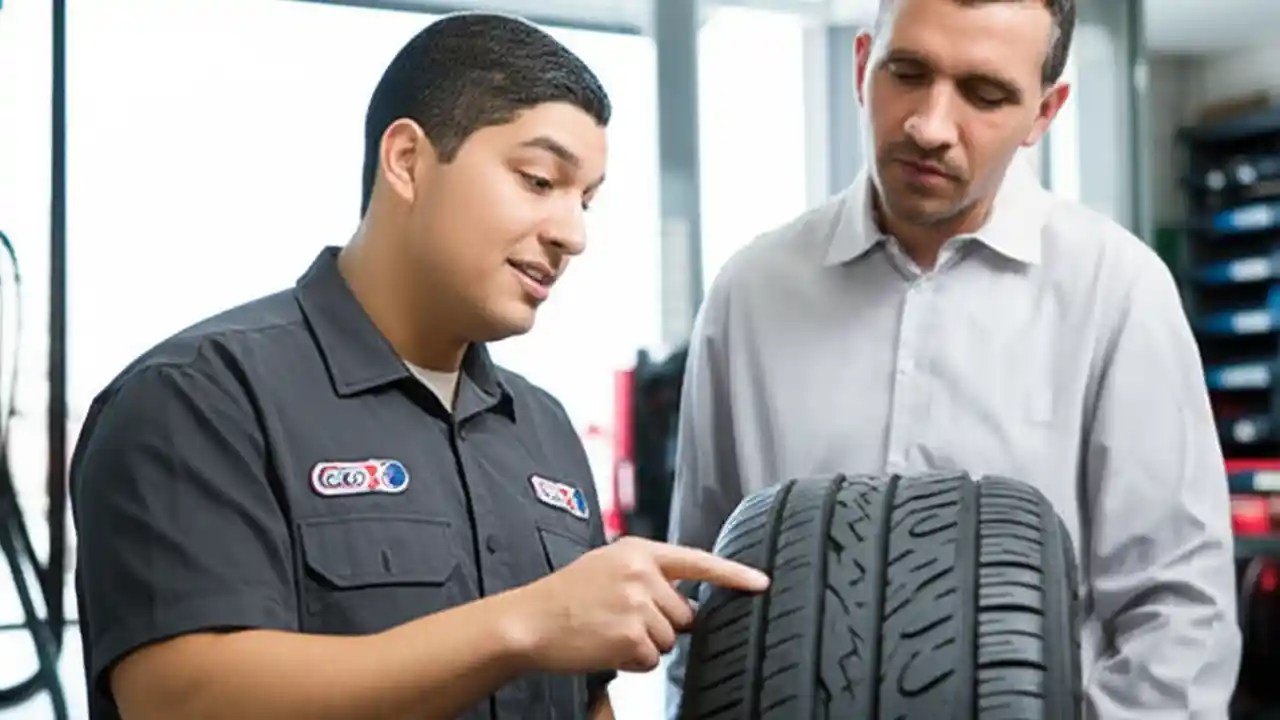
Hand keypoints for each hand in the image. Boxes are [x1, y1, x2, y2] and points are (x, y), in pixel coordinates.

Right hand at [512, 536, 768, 673]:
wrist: (528, 620)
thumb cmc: (564, 597)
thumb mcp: (606, 566)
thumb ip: (645, 572)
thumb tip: (683, 598)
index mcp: (637, 551)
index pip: (696, 561)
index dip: (733, 574)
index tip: (760, 582)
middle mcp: (641, 573)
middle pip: (684, 614)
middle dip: (661, 625)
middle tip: (621, 619)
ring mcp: (637, 604)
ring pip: (670, 640)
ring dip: (644, 644)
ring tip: (608, 631)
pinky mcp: (631, 635)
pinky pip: (652, 659)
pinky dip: (632, 661)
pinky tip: (605, 646)